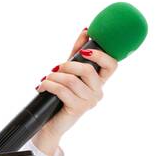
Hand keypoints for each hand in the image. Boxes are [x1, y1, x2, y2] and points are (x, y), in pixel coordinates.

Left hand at [34, 27, 119, 145]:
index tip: (85, 50)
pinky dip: (49, 85)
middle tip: (56, 68)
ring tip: (46, 79)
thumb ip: (78, 52)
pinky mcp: (77, 109)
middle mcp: (98, 92)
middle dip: (68, 65)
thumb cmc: (60, 96)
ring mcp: (89, 102)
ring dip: (54, 76)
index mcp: (99, 81)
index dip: (101, 54)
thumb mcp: (70, 71)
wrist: (49, 124)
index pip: (112, 65)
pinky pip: (62, 91)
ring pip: (72, 80)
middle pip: (88, 70)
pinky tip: (42, 86)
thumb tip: (86, 31)